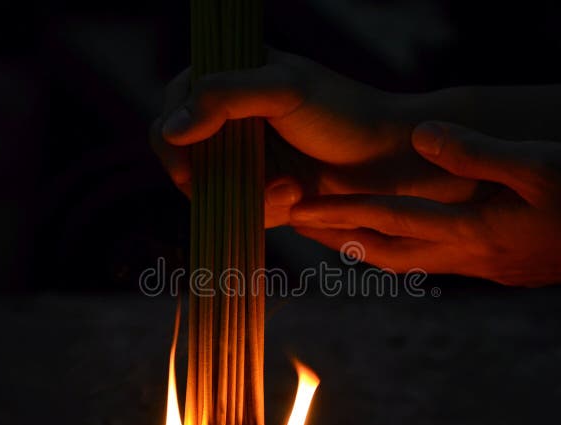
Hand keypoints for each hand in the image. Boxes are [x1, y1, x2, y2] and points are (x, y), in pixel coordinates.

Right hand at [150, 50, 480, 226]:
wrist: (391, 158)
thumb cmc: (344, 114)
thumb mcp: (284, 90)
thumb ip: (224, 97)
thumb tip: (169, 128)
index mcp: (231, 79)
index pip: (173, 105)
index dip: (174, 138)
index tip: (193, 163)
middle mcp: (233, 118)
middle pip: (186, 155)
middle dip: (217, 177)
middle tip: (260, 180)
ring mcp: (248, 156)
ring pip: (211, 189)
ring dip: (248, 196)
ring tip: (291, 190)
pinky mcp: (264, 189)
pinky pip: (240, 209)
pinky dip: (265, 209)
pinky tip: (298, 197)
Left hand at [290, 121, 560, 287]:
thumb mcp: (543, 165)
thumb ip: (478, 153)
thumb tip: (423, 137)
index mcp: (473, 230)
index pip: (387, 221)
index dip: (337, 213)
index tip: (293, 208)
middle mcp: (468, 256)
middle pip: (384, 250)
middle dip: (336, 237)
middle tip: (292, 224)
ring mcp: (481, 267)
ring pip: (404, 260)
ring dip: (363, 246)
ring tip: (330, 233)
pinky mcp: (496, 268)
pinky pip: (430, 261)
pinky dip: (399, 249)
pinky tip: (394, 241)